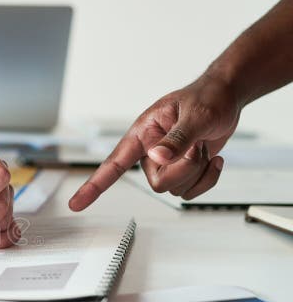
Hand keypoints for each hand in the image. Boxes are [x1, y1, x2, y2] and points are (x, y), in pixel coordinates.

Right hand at [69, 74, 241, 210]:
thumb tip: (157, 158)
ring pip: (177, 188)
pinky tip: (212, 159)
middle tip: (197, 147)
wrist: (226, 97)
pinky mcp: (182, 170)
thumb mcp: (195, 114)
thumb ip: (176, 138)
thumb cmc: (206, 97)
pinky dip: (208, 178)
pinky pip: (191, 191)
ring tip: (203, 145)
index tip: (75, 204)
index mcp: (142, 134)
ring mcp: (166, 163)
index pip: (113, 163)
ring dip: (199, 170)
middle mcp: (150, 151)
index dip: (93, 185)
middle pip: (159, 183)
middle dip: (185, 169)